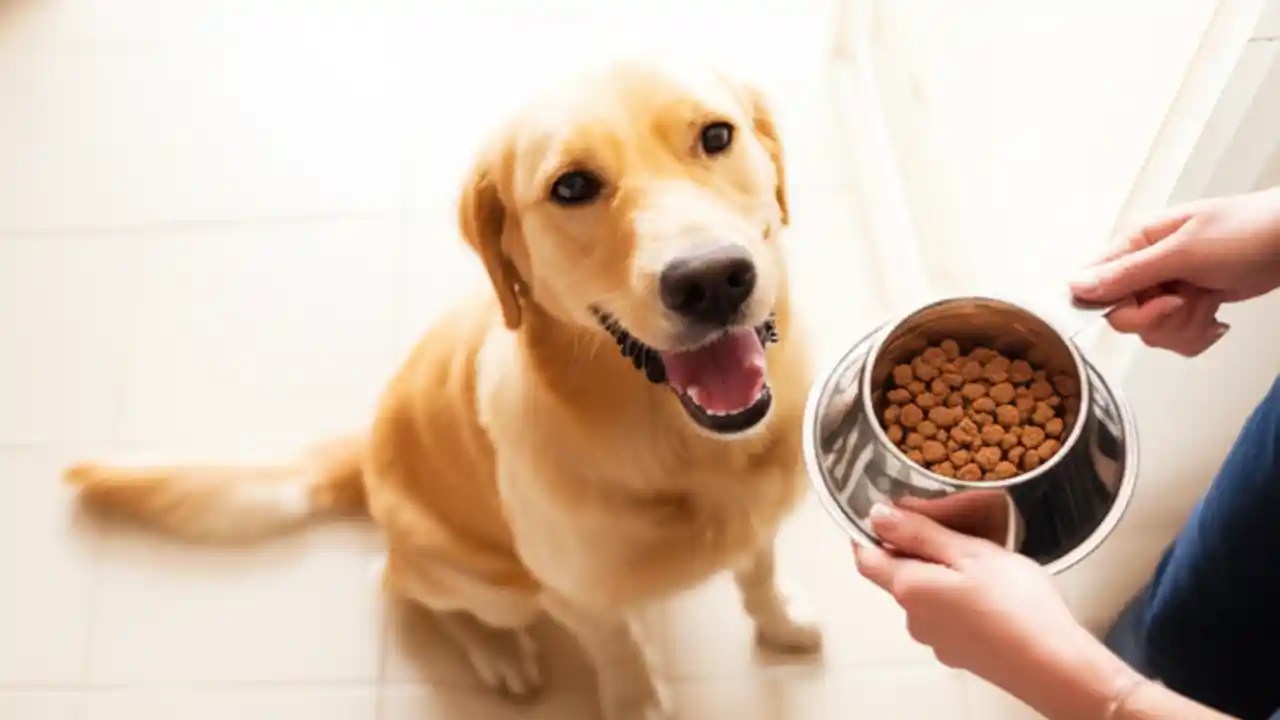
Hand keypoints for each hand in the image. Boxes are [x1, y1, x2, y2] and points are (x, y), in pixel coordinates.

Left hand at [854, 504, 1137, 718]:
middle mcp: (912, 618)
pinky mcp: (959, 655)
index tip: (887, 514)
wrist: (1054, 666)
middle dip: (913, 552)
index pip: (866, 558)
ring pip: (925, 597)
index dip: (868, 534)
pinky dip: (957, 601)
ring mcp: (935, 641)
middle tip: (949, 531)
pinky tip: (989, 596)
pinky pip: (947, 618)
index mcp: (908, 588)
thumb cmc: (1014, 603)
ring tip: (978, 563)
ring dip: (939, 577)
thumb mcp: (968, 552)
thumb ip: (919, 532)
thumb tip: (876, 515)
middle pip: (897, 576)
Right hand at [1070, 187, 1279, 355]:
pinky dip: (1196, 335)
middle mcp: (1145, 267)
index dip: (1124, 308)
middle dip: (1162, 320)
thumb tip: (1076, 286)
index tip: (1162, 304)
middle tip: (1189, 301)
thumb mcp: (1184, 252)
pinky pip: (1174, 337)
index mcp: (1135, 244)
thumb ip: (1129, 272)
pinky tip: (1215, 317)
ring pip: (1150, 332)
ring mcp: (1167, 288)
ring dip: (1184, 327)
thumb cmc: (1248, 232)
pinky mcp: (1188, 305)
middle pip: (1124, 317)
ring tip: (1209, 302)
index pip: (1098, 289)